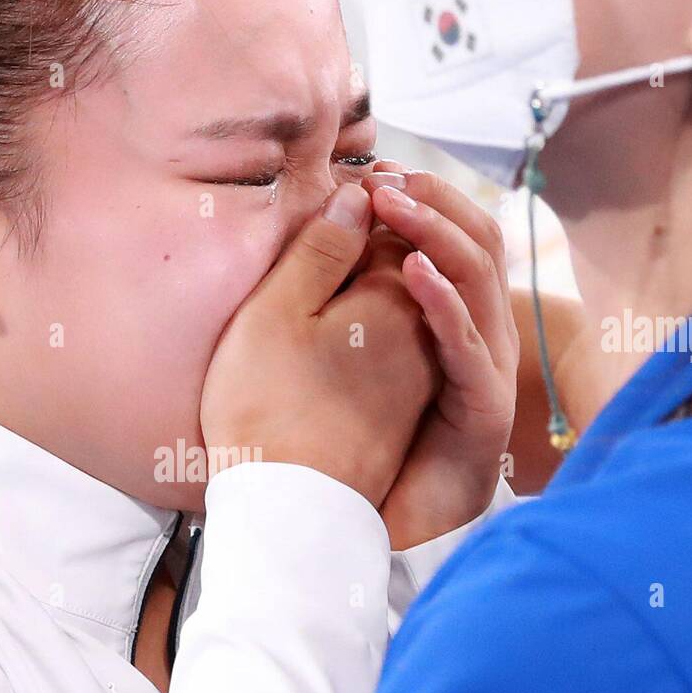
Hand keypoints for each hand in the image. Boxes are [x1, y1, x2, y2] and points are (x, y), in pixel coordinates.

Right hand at [199, 182, 439, 506]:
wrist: (287, 512)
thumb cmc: (265, 411)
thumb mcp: (276, 316)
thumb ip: (319, 251)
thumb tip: (357, 198)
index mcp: (399, 305)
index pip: (402, 229)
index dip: (378, 200)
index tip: (355, 180)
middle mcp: (425, 338)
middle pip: (421, 262)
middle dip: (400, 227)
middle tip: (360, 198)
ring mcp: (421, 376)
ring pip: (415, 303)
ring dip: (393, 268)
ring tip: (344, 254)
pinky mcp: (406, 409)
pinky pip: (408, 342)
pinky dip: (388, 316)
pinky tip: (343, 321)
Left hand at [365, 162, 518, 549]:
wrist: (377, 524)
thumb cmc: (360, 442)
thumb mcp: (347, 357)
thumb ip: (350, 298)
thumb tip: (334, 233)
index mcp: (448, 320)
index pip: (452, 241)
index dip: (422, 201)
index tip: (376, 171)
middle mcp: (476, 336)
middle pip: (476, 246)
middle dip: (433, 203)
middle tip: (385, 173)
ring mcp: (484, 369)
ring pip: (478, 281)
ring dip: (436, 234)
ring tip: (394, 202)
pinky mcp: (481, 405)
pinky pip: (466, 342)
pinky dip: (442, 300)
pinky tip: (412, 269)